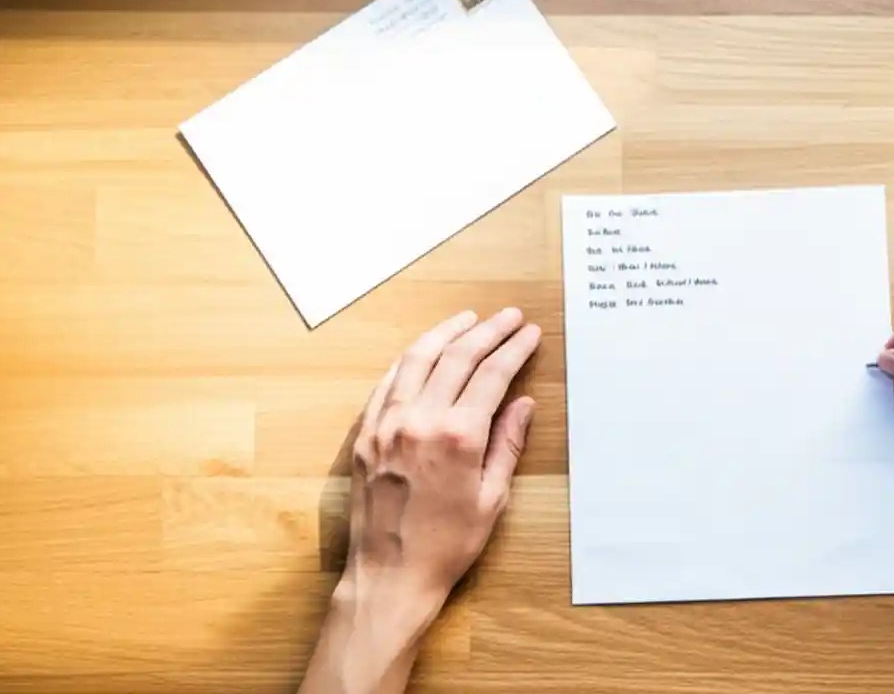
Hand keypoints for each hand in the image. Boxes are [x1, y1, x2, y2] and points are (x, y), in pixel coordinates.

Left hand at [300, 308, 540, 693]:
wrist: (389, 576)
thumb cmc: (447, 546)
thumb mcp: (492, 498)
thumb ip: (507, 444)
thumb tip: (522, 404)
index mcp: (458, 437)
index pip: (492, 375)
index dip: (514, 349)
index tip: (529, 333)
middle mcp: (419, 421)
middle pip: (457, 357)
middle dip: (487, 331)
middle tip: (508, 317)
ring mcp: (386, 424)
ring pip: (416, 360)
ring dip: (445, 334)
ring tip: (467, 320)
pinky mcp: (364, 435)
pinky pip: (387, 383)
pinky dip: (409, 361)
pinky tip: (423, 353)